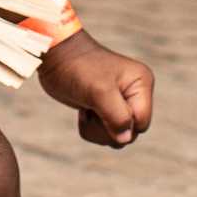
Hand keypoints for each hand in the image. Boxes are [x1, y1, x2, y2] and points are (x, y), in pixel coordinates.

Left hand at [38, 34, 153, 147]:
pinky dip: (90, 128)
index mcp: (141, 85)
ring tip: (87, 107)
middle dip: (107, 128)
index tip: (101, 109)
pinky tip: (84, 110)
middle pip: (130, 133)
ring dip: (96, 129)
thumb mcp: (99, 91)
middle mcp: (135, 94)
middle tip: (91, 109)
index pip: (141, 123)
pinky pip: (103, 134)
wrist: (55, 57)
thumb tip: (125, 139)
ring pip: (116, 137)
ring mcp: (121, 103)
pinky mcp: (105, 110)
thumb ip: (117, 116)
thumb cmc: (78, 68)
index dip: (121, 125)